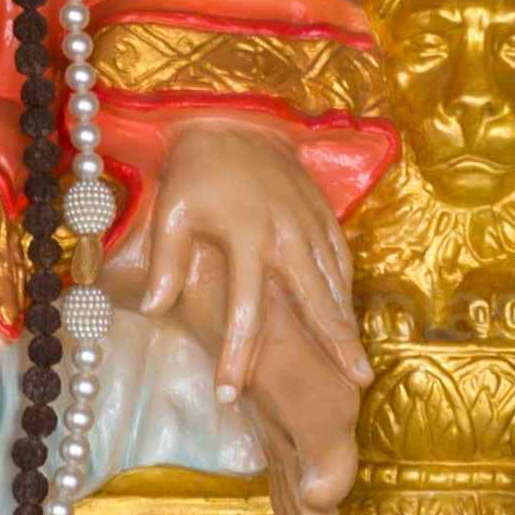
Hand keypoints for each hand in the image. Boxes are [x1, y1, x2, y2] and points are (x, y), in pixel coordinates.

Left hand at [126, 115, 369, 514]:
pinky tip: (350, 319)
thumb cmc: (194, 171)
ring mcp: (310, 223)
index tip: (229, 396)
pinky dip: (347, 292)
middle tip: (356, 387)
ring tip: (360, 368)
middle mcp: (287, 235)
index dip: (237, 357)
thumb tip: (154, 310)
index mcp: (248, 237)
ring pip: (335, 284)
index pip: (246, 312)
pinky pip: (341, 259)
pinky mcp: (323, 212)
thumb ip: (166, 262)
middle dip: (335, 346)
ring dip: (347, 325)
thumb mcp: (171, 211)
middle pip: (315, 303)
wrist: (231, 118)